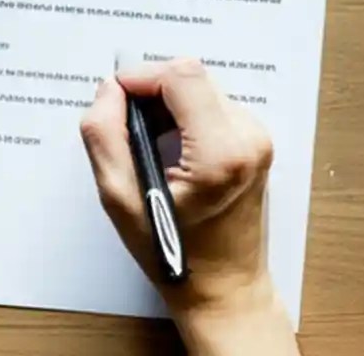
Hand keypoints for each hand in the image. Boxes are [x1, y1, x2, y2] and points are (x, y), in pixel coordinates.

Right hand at [80, 59, 298, 354]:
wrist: (225, 287)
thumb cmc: (178, 255)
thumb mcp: (122, 199)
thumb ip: (106, 136)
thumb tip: (109, 90)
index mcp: (221, 152)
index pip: (182, 77)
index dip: (141, 76)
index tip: (115, 96)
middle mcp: (248, 138)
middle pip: (193, 77)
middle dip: (152, 90)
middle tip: (126, 123)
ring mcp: (257, 138)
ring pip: (202, 88)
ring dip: (169, 103)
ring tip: (146, 140)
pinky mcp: (256, 141)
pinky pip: (214, 105)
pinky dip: (185, 114)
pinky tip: (169, 146)